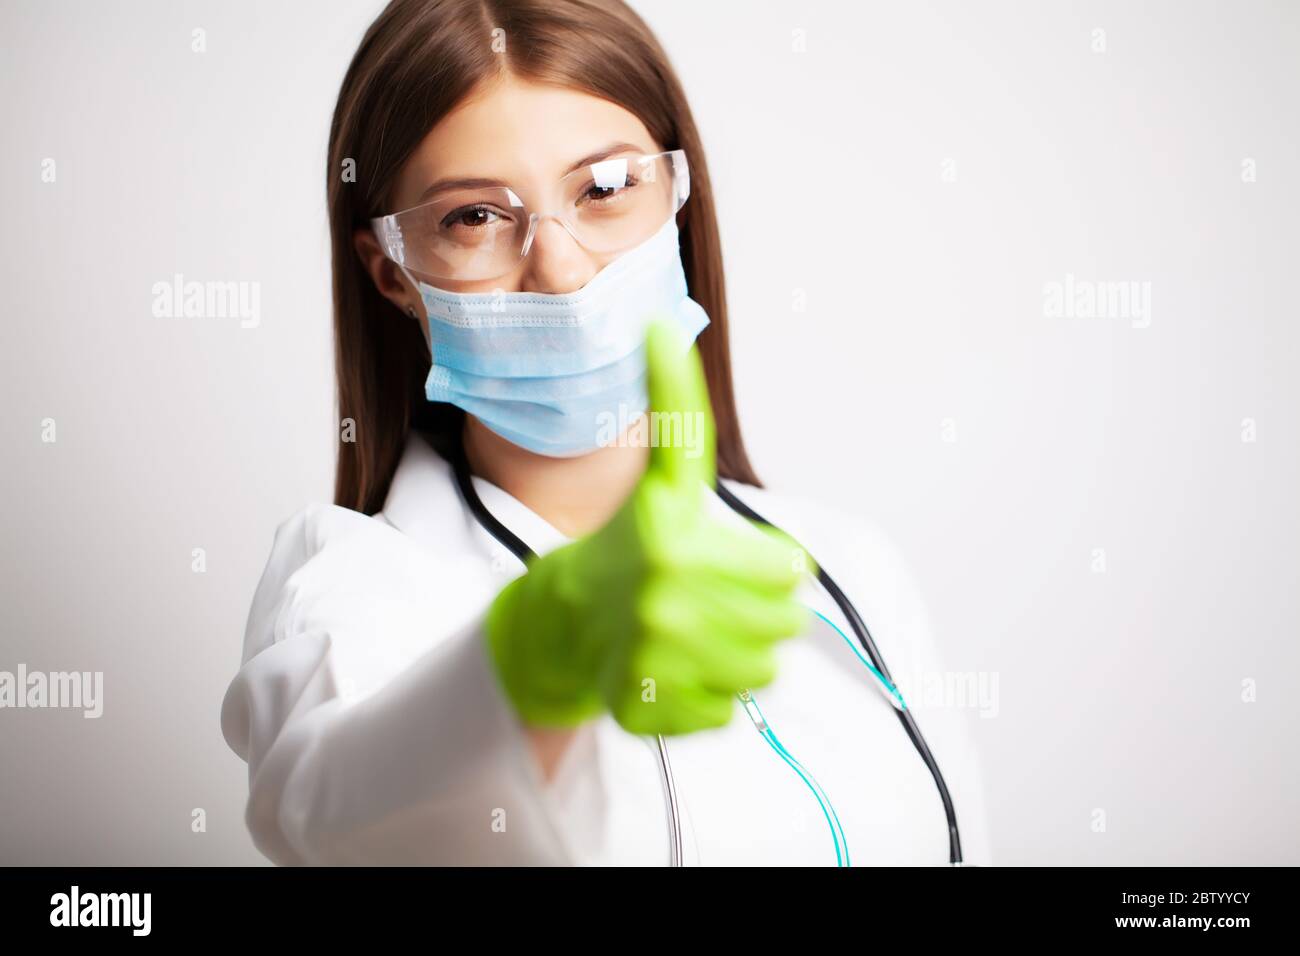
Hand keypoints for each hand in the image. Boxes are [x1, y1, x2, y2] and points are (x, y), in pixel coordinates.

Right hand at [484, 314, 809, 734]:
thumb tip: (661, 324)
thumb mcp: (664, 476)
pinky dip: (706, 695)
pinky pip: (726, 712)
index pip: (789, 571)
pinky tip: (673, 667)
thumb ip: (677, 407)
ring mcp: (655, 664)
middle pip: (783, 626)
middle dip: (754, 609)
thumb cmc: (630, 542)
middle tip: (707, 596)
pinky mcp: (650, 713)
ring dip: (736, 654)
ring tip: (692, 630)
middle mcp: (665, 605)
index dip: (768, 564)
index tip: (729, 557)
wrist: (560, 620)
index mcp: (677, 544)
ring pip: (761, 673)